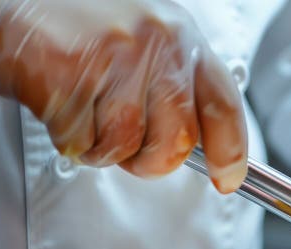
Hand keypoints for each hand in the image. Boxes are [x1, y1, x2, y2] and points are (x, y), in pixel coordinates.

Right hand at [0, 0, 246, 191]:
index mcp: (181, 35)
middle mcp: (157, 42)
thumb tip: (196, 147)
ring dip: (102, 148)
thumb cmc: (75, 26)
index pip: (223, 105)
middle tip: (126, 146)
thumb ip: (173, 87)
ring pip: (126, 145)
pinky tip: (60, 104)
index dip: (231, 151)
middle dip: (150, 160)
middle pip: (177, 141)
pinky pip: (83, 141)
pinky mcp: (74, 74)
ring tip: (84, 112)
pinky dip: (69, 138)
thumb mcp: (143, 42)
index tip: (228, 180)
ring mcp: (117, 56)